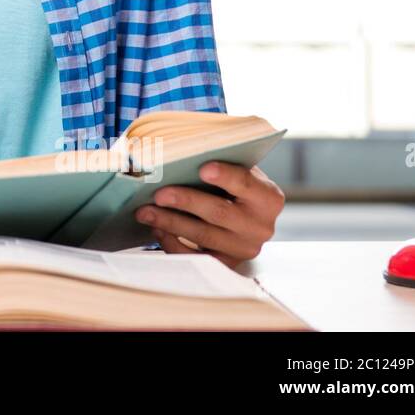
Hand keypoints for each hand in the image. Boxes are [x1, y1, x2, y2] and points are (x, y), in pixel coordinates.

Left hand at [134, 162, 284, 268]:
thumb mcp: (235, 169)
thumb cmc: (232, 185)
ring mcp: (244, 248)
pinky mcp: (227, 263)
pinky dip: (173, 243)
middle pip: (219, 212)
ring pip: (203, 235)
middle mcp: (261, 226)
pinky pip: (196, 257)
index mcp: (268, 198)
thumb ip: (219, 160)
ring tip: (145, 211)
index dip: (226, 176)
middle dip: (185, 201)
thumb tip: (180, 150)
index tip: (203, 168)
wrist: (243, 215)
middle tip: (159, 194)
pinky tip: (157, 228)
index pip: (246, 184)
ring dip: (170, 222)